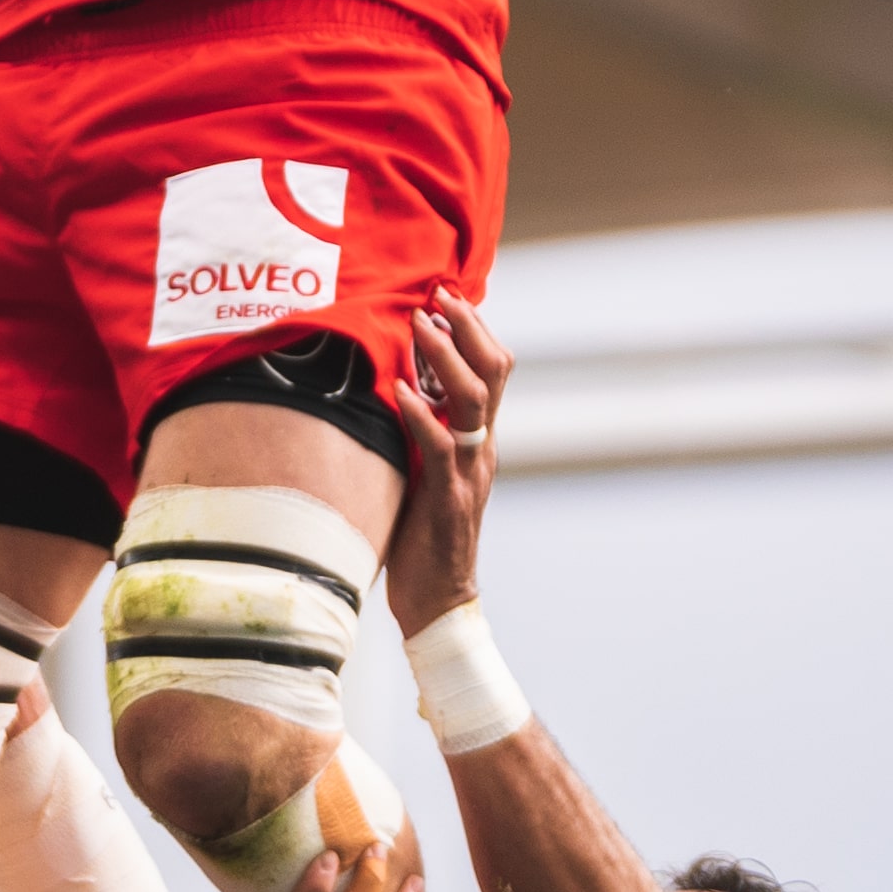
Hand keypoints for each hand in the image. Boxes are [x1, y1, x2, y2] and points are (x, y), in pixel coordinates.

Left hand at [381, 285, 511, 631]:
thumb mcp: (425, 469)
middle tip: (438, 294)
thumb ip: (422, 430)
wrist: (439, 600)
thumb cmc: (423, 533)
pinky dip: (422, 415)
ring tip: (421, 325)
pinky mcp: (449, 500)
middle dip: (467, 327)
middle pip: (493, 372)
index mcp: (477, 439)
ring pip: (474, 401)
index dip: (474, 327)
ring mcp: (469, 473)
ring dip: (446, 358)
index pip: (492, 369)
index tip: (445, 292)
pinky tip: (401, 392)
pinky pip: (442, 448)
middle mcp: (481, 449)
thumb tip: (399, 384)